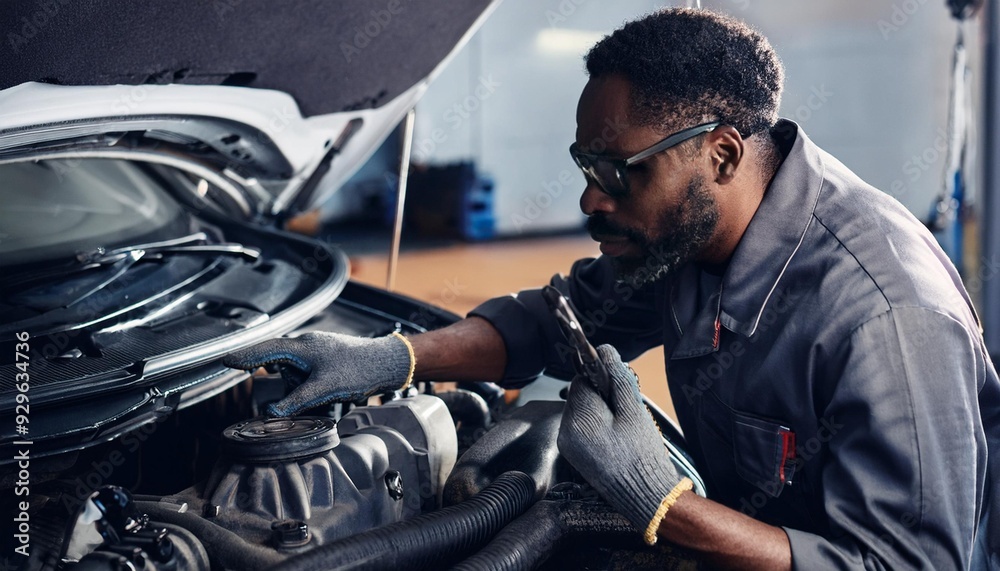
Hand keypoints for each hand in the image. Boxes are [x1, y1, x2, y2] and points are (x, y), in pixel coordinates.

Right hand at [223, 331, 412, 415]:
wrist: (388, 362)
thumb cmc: (358, 369)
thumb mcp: (323, 389)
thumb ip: (295, 402)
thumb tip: (272, 414)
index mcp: (301, 347)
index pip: (264, 351)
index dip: (244, 357)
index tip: (225, 360)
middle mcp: (307, 345)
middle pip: (278, 362)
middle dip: (281, 379)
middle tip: (292, 389)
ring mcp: (318, 351)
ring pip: (295, 371)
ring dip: (300, 386)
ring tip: (326, 392)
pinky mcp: (327, 359)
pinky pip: (308, 373)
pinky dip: (311, 386)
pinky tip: (327, 392)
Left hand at [557, 344, 684, 538]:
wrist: (648, 498)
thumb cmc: (643, 456)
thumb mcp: (634, 411)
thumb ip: (617, 377)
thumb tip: (604, 350)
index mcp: (579, 420)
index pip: (581, 380)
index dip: (602, 379)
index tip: (619, 389)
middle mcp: (566, 433)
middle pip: (579, 395)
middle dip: (601, 396)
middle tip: (625, 412)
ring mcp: (568, 446)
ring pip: (581, 410)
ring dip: (600, 410)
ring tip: (622, 428)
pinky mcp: (574, 454)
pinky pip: (582, 427)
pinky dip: (597, 426)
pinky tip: (616, 438)